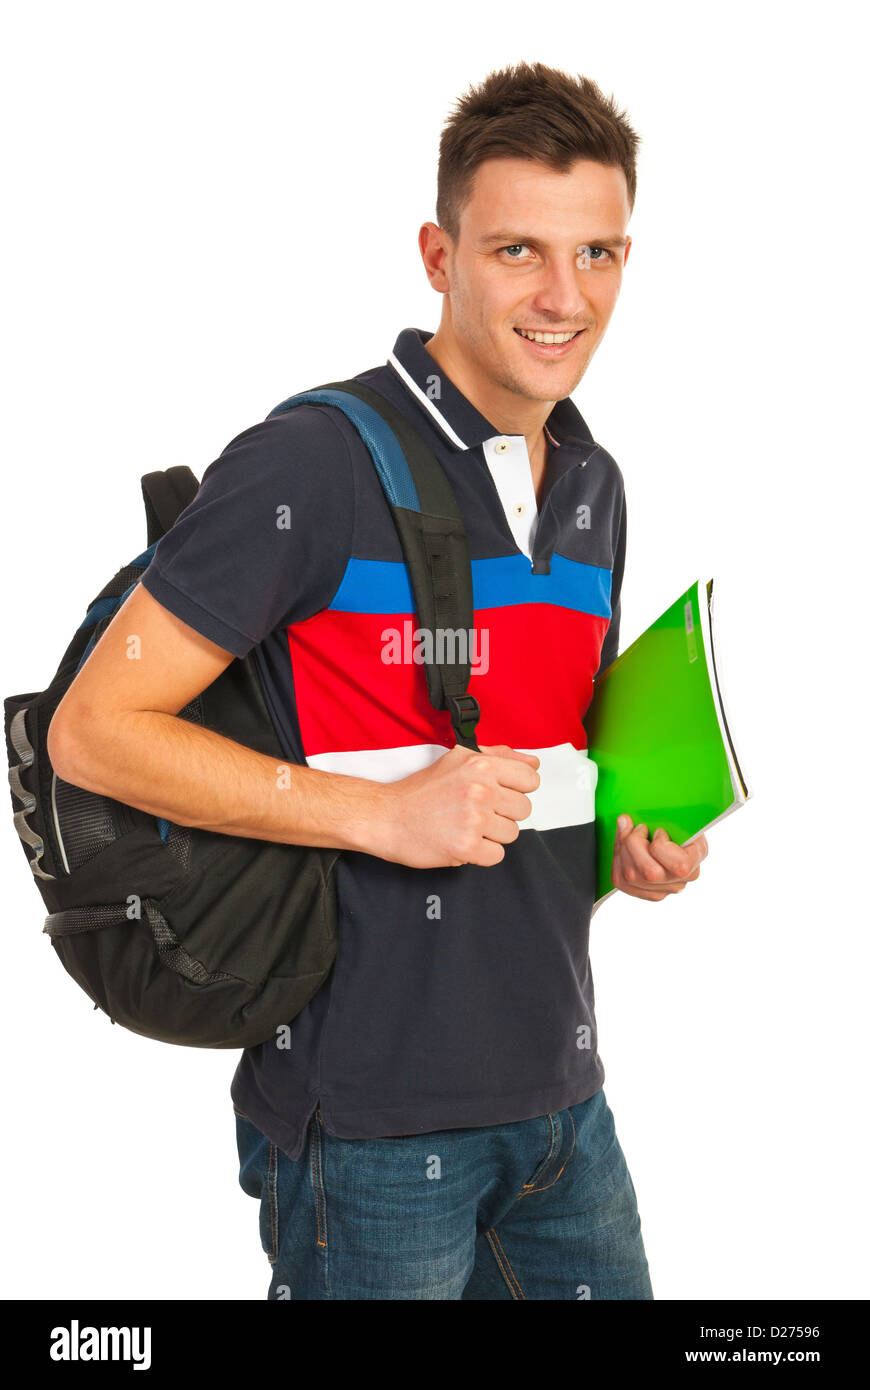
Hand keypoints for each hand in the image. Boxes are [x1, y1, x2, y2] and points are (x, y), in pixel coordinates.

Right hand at [374, 743, 540, 868]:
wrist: (386, 817)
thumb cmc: (420, 790)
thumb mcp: (458, 760)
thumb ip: (499, 757)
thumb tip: (533, 762)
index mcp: (481, 765)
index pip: (530, 778)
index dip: (518, 789)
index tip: (500, 794)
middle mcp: (480, 790)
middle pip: (523, 809)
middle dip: (503, 813)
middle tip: (477, 812)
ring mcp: (473, 819)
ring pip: (512, 833)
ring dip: (492, 835)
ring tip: (466, 826)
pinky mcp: (466, 847)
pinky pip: (497, 856)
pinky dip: (482, 854)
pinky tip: (463, 842)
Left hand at [611, 814, 707, 900]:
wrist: (668, 829)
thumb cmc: (672, 818)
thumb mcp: (674, 811)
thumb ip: (660, 813)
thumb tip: (624, 820)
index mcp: (697, 857)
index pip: (680, 866)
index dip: (661, 846)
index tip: (659, 831)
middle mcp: (681, 880)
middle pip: (650, 873)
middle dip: (634, 844)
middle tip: (638, 829)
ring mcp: (663, 891)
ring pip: (631, 876)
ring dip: (623, 849)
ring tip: (628, 834)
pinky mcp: (642, 892)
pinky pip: (621, 880)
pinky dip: (617, 860)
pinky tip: (623, 849)